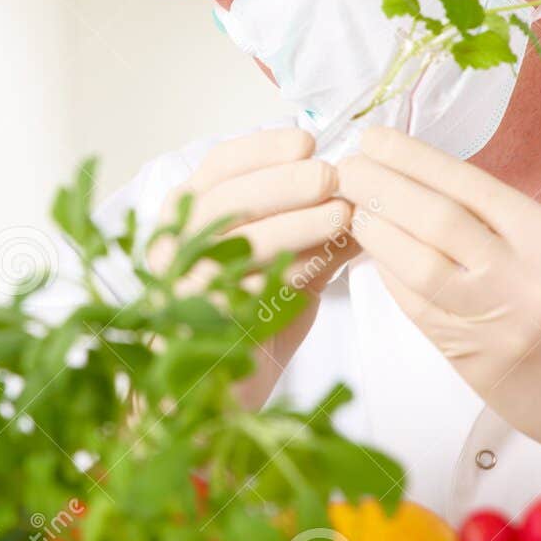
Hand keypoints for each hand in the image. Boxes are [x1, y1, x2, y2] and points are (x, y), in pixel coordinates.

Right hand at [156, 129, 358, 407]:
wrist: (218, 400)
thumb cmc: (249, 323)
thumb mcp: (285, 265)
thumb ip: (316, 231)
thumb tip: (366, 196)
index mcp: (187, 216)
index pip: (220, 165)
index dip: (265, 147)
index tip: (308, 140)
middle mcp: (174, 244)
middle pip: (227, 196)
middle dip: (284, 180)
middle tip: (332, 175)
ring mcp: (180, 283)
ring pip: (236, 238)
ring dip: (293, 221)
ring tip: (341, 215)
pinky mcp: (197, 323)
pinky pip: (243, 286)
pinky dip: (286, 268)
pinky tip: (321, 261)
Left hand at [339, 127, 540, 505]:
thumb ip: (505, 222)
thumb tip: (430, 185)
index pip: (470, 184)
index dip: (414, 159)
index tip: (378, 140)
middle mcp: (526, 277)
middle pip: (436, 219)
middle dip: (382, 187)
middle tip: (348, 167)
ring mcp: (499, 322)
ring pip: (417, 266)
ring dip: (376, 232)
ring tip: (351, 208)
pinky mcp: (476, 361)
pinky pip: (418, 309)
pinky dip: (390, 277)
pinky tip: (374, 255)